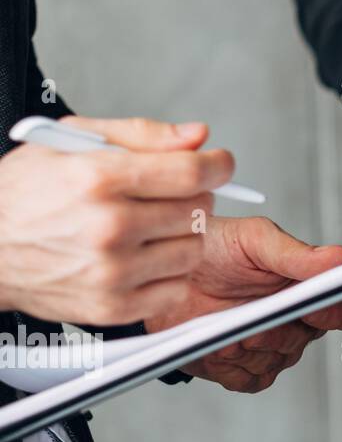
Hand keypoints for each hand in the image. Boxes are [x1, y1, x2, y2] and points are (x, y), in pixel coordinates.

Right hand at [0, 117, 232, 324]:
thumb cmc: (22, 193)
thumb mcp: (72, 140)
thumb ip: (142, 134)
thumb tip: (197, 136)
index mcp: (97, 180)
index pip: (191, 172)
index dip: (218, 164)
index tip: (220, 163)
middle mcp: (107, 228)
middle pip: (199, 209)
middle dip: (195, 195)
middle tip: (170, 193)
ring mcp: (110, 272)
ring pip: (194, 249)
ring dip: (184, 234)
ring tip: (152, 225)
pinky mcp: (112, 307)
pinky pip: (175, 288)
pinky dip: (169, 272)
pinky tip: (143, 256)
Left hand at [145, 215, 341, 392]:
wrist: (163, 274)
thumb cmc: (212, 247)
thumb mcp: (252, 238)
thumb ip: (295, 252)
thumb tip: (336, 258)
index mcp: (306, 286)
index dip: (336, 312)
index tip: (311, 306)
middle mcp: (293, 318)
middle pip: (307, 340)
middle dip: (278, 331)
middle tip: (253, 318)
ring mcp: (268, 345)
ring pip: (277, 362)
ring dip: (249, 348)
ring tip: (223, 326)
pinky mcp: (240, 367)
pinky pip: (251, 380)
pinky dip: (232, 367)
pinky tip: (216, 344)